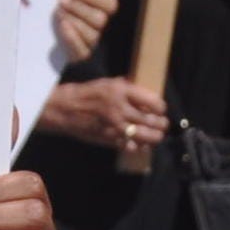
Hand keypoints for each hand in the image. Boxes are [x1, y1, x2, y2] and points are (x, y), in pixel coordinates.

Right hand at [43, 76, 169, 155]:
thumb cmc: (87, 93)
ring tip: (157, 136)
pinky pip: (130, 146)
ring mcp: (115, 126)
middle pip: (151, 121)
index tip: (161, 109)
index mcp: (121, 91)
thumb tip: (144, 92)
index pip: (152, 101)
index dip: (161, 107)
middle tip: (163, 124)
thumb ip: (127, 87)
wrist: (65, 109)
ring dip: (154, 137)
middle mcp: (120, 108)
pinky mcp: (109, 138)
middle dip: (161, 124)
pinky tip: (141, 144)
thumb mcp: (108, 83)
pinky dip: (138, 146)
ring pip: (144, 136)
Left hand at [54, 0, 117, 62]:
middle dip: (79, 8)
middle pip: (100, 20)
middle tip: (63, 0)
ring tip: (60, 11)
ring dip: (73, 21)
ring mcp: (98, 46)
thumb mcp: (77, 1)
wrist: (59, 36)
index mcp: (110, 13)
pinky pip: (82, 51)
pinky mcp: (85, 59)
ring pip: (92, 35)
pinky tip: (63, 25)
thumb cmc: (70, 14)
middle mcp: (108, 30)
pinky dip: (72, 38)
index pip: (110, 4)